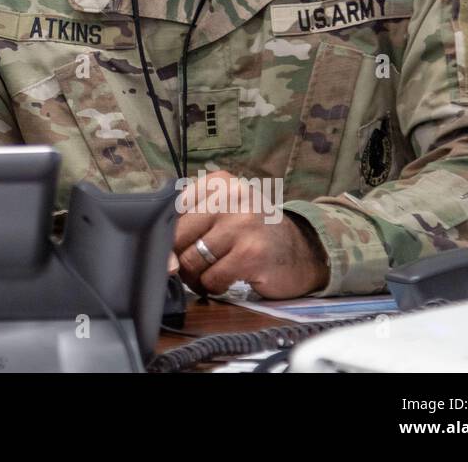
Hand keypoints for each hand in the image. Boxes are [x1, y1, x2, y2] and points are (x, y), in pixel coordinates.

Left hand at [173, 170, 329, 298]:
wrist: (304, 252)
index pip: (172, 209)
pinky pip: (212, 278)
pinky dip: (214, 286)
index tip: (179, 243)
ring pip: (191, 260)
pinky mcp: (251, 254)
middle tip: (197, 263)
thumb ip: (189, 223)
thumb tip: (164, 261)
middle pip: (177, 236)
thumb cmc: (253, 232)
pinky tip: (229, 279)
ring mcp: (243, 224)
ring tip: (214, 271)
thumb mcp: (224, 212)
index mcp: (219, 182)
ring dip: (197, 276)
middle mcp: (231, 197)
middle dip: (180, 258)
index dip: (168, 234)